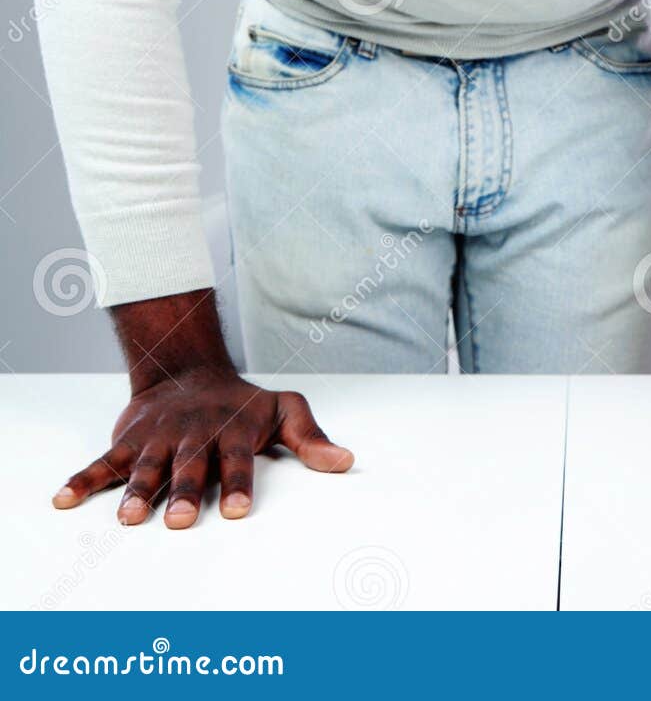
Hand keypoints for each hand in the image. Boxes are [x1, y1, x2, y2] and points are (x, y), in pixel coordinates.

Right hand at [51, 368, 353, 528]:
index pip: (238, 460)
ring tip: (131, 518)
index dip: (238, 483)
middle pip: (189, 466)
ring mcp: (159, 438)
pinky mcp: (130, 441)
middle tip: (180, 521)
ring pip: (146, 466)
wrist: (186, 369)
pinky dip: (83, 479)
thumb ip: (311, 439)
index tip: (238, 510)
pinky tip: (64, 499)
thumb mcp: (283, 410)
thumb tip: (346, 462)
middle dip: (186, 491)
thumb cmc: (241, 402)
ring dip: (138, 491)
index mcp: (232, 432)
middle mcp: (194, 435)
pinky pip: (104, 462)